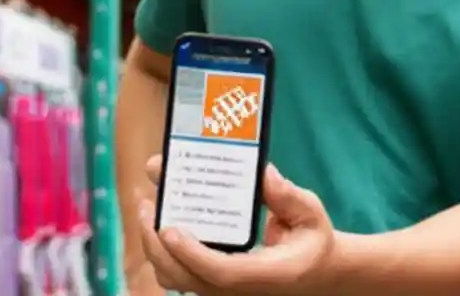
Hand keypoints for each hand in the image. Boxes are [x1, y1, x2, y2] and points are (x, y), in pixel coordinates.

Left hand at [137, 159, 337, 295]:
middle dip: (156, 245)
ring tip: (147, 210)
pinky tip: (161, 221)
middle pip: (185, 278)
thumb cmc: (312, 241)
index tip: (169, 228)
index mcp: (265, 275)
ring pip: (175, 279)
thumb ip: (289, 197)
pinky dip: (163, 251)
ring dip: (154, 248)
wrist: (314, 271)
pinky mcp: (213, 283)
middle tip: (145, 205)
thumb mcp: (311, 214)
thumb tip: (264, 174)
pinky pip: (179, 273)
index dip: (190, 253)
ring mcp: (223, 290)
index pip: (220, 272)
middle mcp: (239, 289)